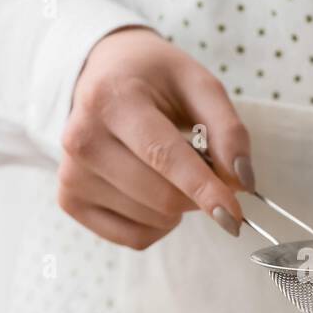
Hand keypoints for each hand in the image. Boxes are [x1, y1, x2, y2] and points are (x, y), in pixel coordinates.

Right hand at [57, 27, 250, 249]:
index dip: (203, 189)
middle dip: (198, 193)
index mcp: (112, 99)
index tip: (234, 214)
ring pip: (152, 220)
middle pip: (162, 197)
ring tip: (167, 168)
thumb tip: (242, 182)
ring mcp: (71, 174)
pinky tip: (152, 191)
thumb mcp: (199, 84)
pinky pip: (134, 238)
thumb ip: (228, 130)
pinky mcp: (70, 201)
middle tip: (201, 164)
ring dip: (179, 206)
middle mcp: (82, 139)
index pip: (163, 156)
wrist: (104, 74)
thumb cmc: (155, 80)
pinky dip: (159, 224)